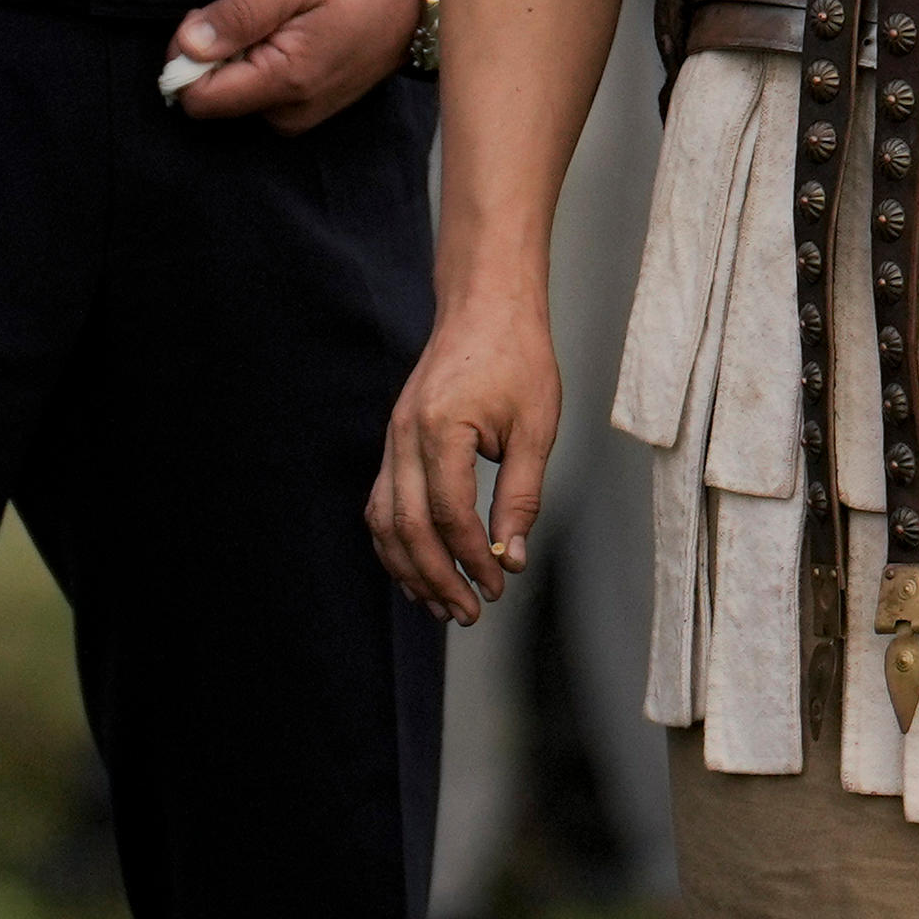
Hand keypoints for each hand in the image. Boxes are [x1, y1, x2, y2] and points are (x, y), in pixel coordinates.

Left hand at [165, 0, 421, 133]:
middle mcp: (291, 113)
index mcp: (286, 82)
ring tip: (273, 21)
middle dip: (212, 55)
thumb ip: (238, 15)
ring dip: (237, 57)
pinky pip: (258, 95)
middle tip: (247, 12)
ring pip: (233, 96)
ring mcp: (300, 116)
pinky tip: (284, 36)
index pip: (199, 99)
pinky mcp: (306, 111)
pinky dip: (256, 64)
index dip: (186, 59)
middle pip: (213, 99)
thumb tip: (188, 47)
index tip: (206, 20)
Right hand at [369, 294, 560, 622]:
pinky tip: (420, 566)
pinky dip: (397, 541)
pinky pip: (383, 502)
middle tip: (469, 612)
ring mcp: (393, 438)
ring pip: (384, 520)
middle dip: (438, 577)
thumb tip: (513, 557)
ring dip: (410, 567)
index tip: (498, 585)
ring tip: (442, 603)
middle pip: (407, 527)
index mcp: (440, 429)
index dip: (473, 558)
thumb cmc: (516, 357)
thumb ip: (521, 496)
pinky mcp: (395, 441)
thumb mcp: (535, 428)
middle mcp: (404, 436)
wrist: (484, 306)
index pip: (449, 514)